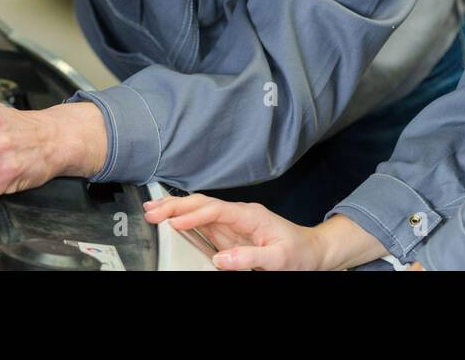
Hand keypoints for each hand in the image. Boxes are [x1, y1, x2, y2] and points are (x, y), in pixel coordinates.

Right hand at [143, 193, 329, 269]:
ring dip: (176, 209)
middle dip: (176, 205)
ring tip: (153, 211)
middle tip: (152, 211)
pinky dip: (184, 220)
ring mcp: (233, 223)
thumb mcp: (279, 259)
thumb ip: (250, 258)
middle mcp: (239, 215)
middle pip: (202, 204)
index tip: (174, 222)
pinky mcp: (230, 232)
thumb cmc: (300, 253)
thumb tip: (220, 259)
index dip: (193, 215)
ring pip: (199, 210)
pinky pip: (203, 222)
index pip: (216, 210)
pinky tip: (171, 220)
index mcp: (250, 215)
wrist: (313, 252)